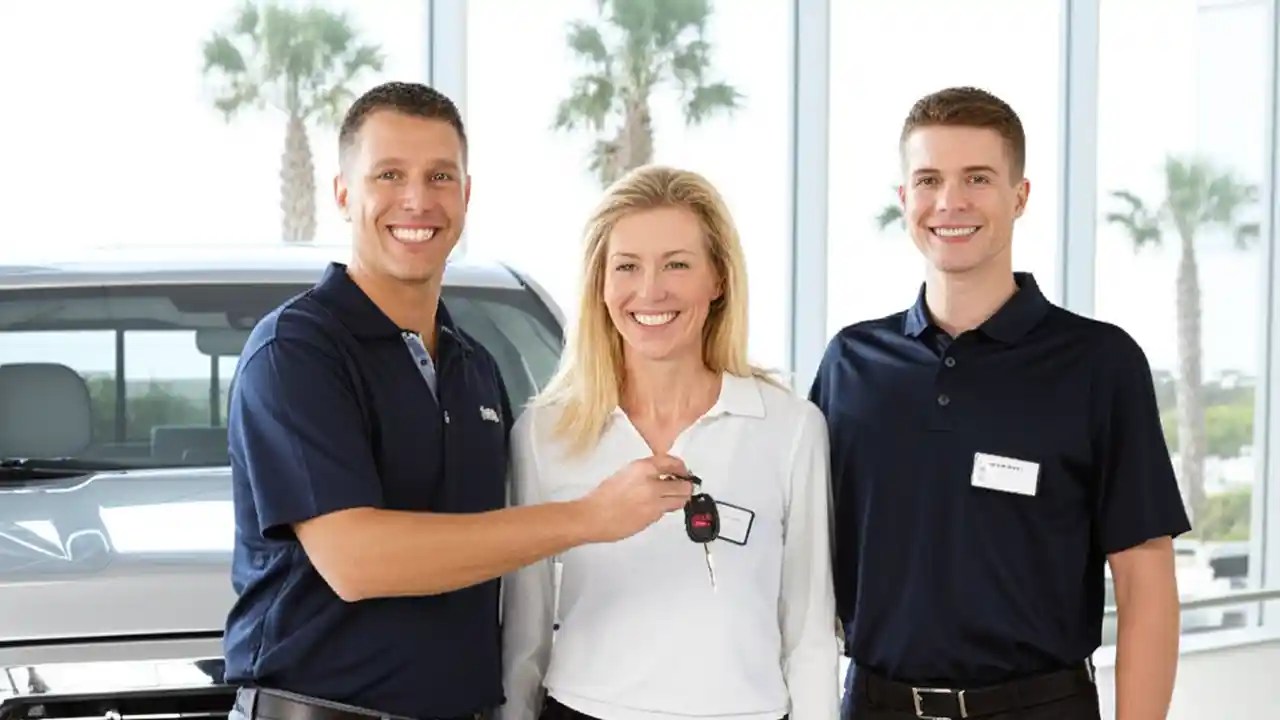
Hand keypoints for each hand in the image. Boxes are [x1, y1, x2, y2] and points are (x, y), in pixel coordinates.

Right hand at [578, 455, 693, 542]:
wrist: (594, 516)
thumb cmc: (603, 497)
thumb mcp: (626, 473)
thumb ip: (646, 472)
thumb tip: (662, 474)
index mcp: (643, 468)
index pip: (673, 463)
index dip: (682, 468)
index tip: (683, 471)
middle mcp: (652, 483)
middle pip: (684, 484)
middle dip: (686, 485)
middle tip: (683, 486)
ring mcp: (654, 502)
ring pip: (681, 500)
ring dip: (681, 498)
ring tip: (675, 496)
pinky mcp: (653, 517)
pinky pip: (667, 511)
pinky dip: (666, 508)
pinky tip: (656, 506)